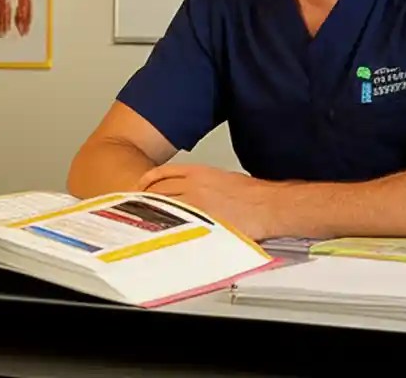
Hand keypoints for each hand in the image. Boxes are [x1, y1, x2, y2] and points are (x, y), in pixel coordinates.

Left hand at [136, 164, 278, 241]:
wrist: (268, 204)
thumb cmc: (253, 194)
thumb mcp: (223, 178)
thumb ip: (203, 183)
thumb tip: (192, 192)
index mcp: (199, 172)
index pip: (163, 173)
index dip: (147, 181)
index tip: (140, 188)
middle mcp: (194, 185)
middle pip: (158, 190)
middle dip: (145, 199)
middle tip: (137, 209)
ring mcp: (196, 205)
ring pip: (164, 207)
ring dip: (152, 214)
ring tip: (144, 223)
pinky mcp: (202, 222)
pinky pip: (177, 224)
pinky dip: (166, 228)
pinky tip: (161, 233)